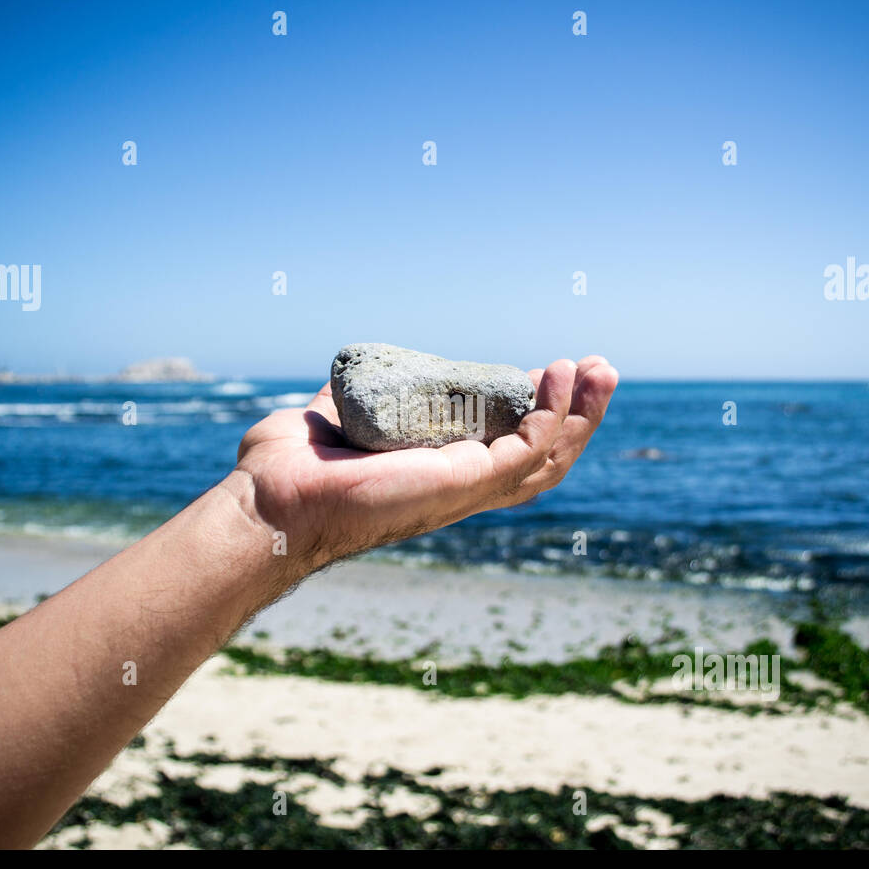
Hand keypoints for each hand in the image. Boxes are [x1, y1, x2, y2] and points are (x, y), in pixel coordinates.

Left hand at [228, 356, 617, 571]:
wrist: (267, 499)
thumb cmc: (289, 471)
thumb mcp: (340, 414)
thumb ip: (361, 398)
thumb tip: (360, 377)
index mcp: (438, 473)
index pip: (509, 448)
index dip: (539, 413)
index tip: (551, 373)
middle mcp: (459, 487)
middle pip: (543, 457)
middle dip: (579, 413)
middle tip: (600, 369)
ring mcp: (464, 489)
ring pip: (547, 459)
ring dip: (581, 414)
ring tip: (600, 370)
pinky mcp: (460, 483)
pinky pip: (524, 451)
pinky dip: (549, 415)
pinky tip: (558, 379)